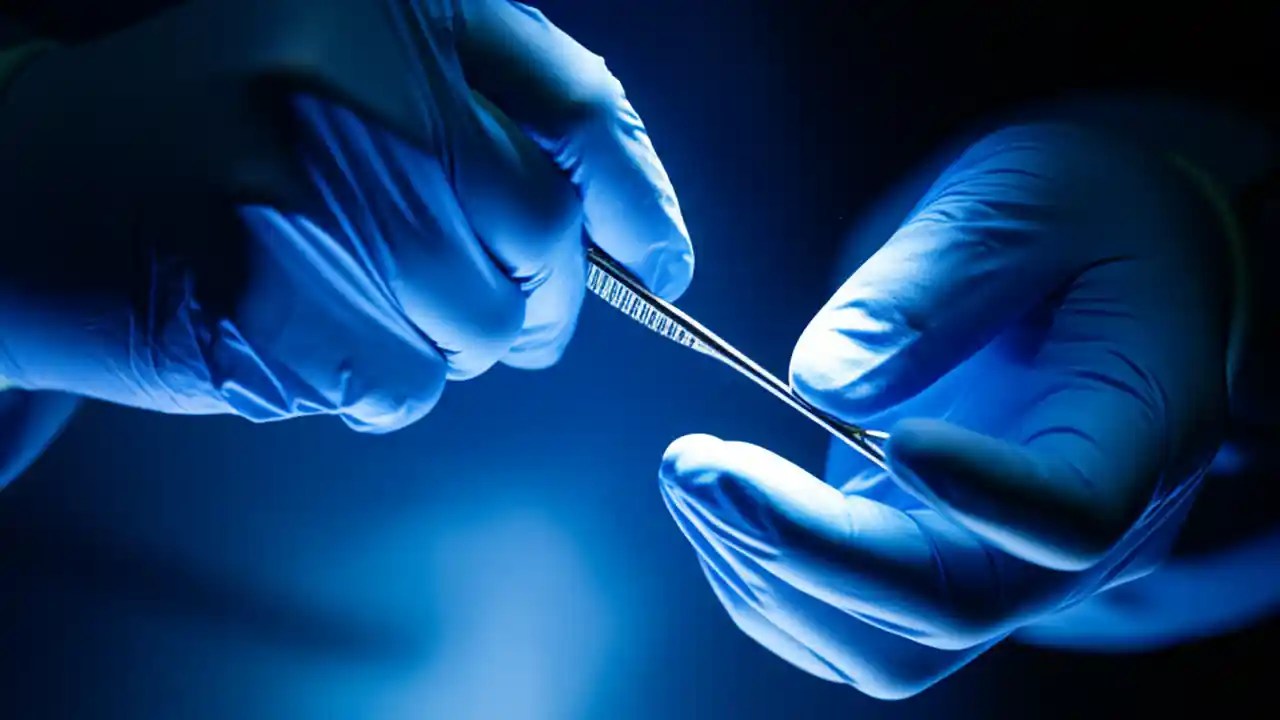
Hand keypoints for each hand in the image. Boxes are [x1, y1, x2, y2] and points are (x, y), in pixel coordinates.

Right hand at [0, 0, 691, 431]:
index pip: (576, 105)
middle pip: (540, 234)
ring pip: (474, 324)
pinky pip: (396, 382)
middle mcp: (347, 79)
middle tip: (512, 320)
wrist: (16, 185)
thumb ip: (476, 115)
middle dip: (545, 301)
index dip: (643, 197)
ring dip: (447, 342)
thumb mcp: (339, 60)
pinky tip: (306, 333)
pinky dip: (378, 382)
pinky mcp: (251, 298)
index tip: (667, 263)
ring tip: (359, 302)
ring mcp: (296, 190)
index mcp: (384, 3)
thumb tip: (619, 229)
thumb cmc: (204, 130)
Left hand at [659, 123, 1235, 697]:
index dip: (978, 498)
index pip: (1070, 518)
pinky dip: (760, 576)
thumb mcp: (1023, 198)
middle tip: (695, 465)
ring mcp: (995, 558)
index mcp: (1133, 432)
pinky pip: (842, 623)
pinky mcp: (928, 557)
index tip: (882, 436)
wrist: (1099, 248)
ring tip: (690, 471)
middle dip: (800, 550)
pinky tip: (716, 496)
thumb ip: (931, 285)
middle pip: (946, 609)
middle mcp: (1075, 533)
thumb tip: (822, 381)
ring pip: (885, 647)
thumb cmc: (1081, 210)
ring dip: (763, 571)